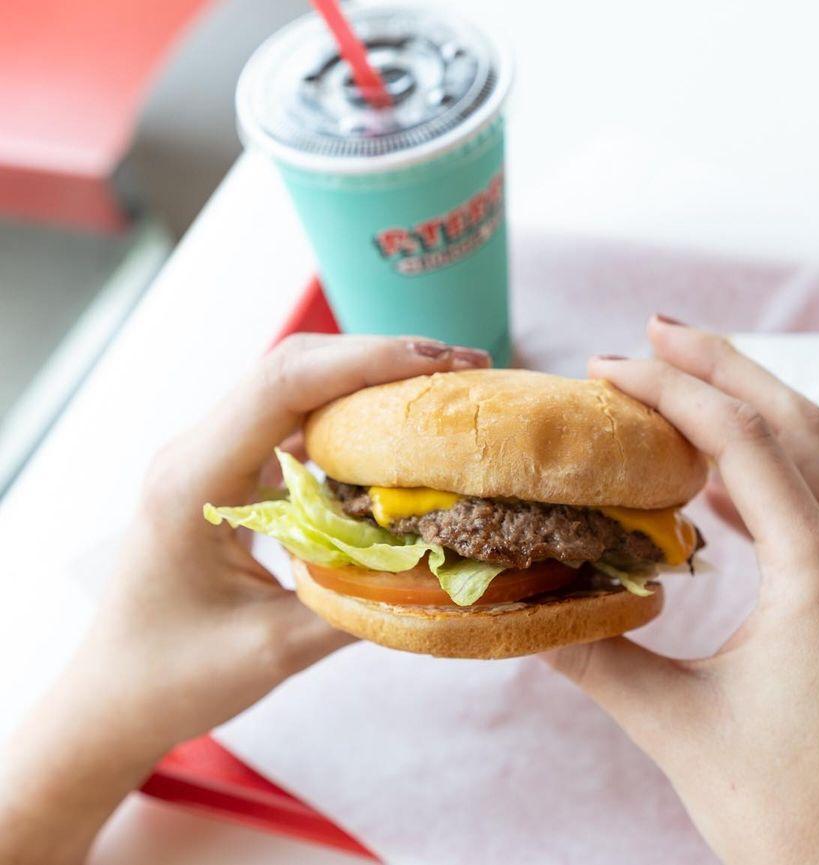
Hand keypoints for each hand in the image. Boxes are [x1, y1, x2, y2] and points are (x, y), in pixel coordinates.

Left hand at [0, 334, 490, 864]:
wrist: (113, 698)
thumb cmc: (176, 678)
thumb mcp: (275, 650)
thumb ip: (361, 605)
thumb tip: (447, 569)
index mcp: (194, 481)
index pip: (282, 385)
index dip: (366, 362)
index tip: (441, 363)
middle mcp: (195, 451)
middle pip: (292, 367)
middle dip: (380, 358)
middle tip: (463, 367)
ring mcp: (209, 457)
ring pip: (294, 386)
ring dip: (367, 379)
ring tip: (441, 389)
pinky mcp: (227, 472)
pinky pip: (291, 422)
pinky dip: (349, 417)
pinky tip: (394, 433)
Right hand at [547, 317, 818, 864]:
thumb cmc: (780, 816)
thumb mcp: (672, 726)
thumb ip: (594, 655)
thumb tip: (520, 608)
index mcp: (818, 579)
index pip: (744, 442)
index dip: (671, 390)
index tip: (605, 366)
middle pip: (800, 422)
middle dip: (725, 365)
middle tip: (654, 329)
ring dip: (759, 405)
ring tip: (689, 382)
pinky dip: (779, 464)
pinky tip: (726, 479)